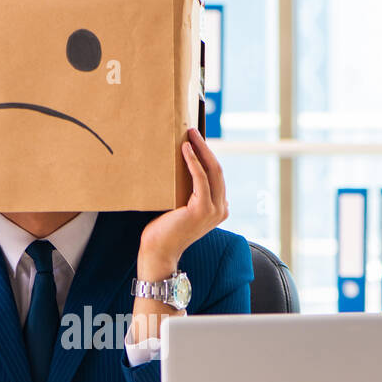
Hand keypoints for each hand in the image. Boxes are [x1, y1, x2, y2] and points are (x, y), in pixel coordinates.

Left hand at [137, 128, 228, 280]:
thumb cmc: (165, 229)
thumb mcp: (182, 206)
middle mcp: (222, 209)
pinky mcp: (203, 209)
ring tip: (190, 134)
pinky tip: (185, 149)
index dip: (207, 155)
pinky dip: (193, 162)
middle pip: (217, 170)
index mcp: (219, 208)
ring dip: (201, 149)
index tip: (197, 139)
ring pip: (212, 171)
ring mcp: (215, 210)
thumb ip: (190, 191)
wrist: (159, 251)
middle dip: (205, 147)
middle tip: (193, 130)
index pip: (216, 176)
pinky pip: (201, 179)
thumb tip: (183, 164)